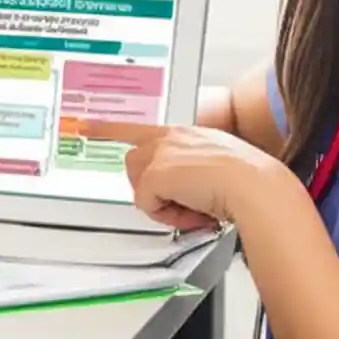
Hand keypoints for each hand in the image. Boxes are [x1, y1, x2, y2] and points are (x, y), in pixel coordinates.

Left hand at [79, 119, 289, 230]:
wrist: (253, 184)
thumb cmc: (247, 179)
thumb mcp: (217, 165)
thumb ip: (193, 170)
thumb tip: (186, 192)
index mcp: (184, 133)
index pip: (138, 126)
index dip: (109, 127)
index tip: (85, 124)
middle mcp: (170, 138)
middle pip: (134, 163)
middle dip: (150, 186)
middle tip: (181, 201)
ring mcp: (161, 153)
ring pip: (139, 184)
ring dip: (161, 201)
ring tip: (192, 206)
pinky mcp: (156, 173)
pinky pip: (147, 204)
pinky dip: (168, 215)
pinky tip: (193, 211)